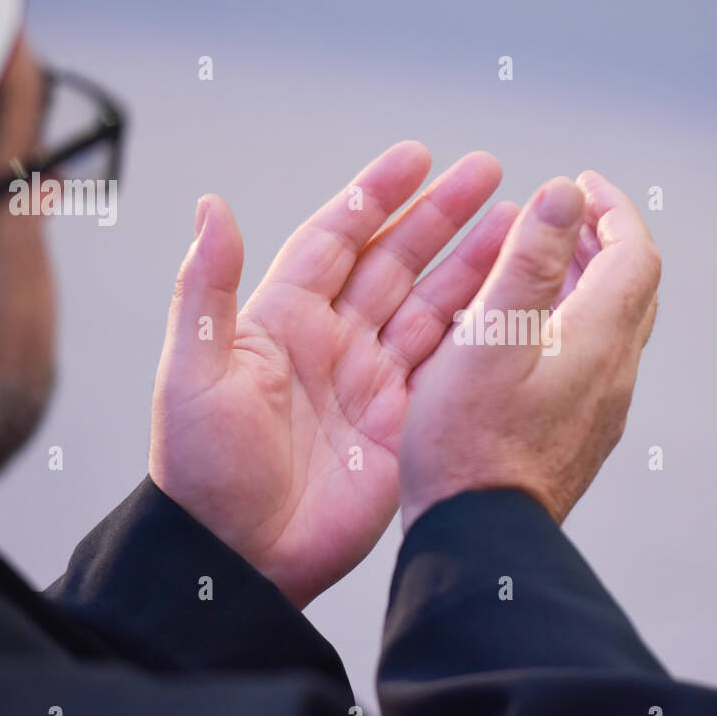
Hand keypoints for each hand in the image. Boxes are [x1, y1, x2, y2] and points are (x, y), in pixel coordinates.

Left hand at [148, 141, 516, 606]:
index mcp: (283, 318)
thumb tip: (211, 205)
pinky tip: (517, 301)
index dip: (377, 195)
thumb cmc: (203, 469)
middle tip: (492, 175)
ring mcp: (374, 381)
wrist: (239, 558)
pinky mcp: (404, 423)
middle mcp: (335, 340)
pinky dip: (482, 332)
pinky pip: (450, 366)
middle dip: (444, 216)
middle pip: (397, 262)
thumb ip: (207, 290)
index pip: (338, 238)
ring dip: (474, 265)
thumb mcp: (193, 372)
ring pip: (433, 306)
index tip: (418, 157)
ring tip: (523, 227)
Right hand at [399, 171, 659, 529]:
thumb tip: (566, 193)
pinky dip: (575, 322)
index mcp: (600, 339)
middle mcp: (615, 373)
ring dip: (589, 281)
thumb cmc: (470, 440)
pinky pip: (595, 359)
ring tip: (544, 260)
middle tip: (566, 215)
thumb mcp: (490, 335)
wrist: (481, 535)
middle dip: (604, 240)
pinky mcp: (582, 434)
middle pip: (632, 287)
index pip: (634, 254)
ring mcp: (602, 408)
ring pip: (614, 325)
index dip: (612, 210)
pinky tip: (530, 331)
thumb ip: (529, 260)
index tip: (581, 184)